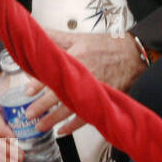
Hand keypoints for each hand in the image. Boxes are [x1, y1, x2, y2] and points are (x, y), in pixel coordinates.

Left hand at [24, 30, 145, 134]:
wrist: (133, 55)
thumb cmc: (104, 46)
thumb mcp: (76, 37)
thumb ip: (53, 37)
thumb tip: (33, 31)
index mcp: (76, 59)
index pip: (54, 73)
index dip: (39, 83)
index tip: (28, 91)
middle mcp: (85, 76)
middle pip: (60, 95)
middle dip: (43, 106)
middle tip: (29, 114)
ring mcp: (94, 90)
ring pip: (71, 109)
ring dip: (54, 119)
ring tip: (40, 126)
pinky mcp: (102, 100)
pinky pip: (87, 117)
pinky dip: (74, 126)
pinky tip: (62, 130)